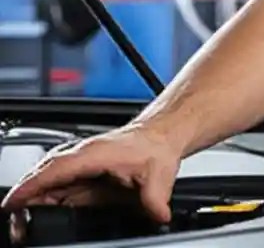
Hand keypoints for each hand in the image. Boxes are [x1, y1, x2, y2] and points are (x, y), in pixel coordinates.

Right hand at [1, 123, 180, 223]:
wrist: (161, 134)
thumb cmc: (156, 147)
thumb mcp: (159, 176)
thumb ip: (155, 199)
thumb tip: (158, 216)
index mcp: (96, 153)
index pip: (55, 169)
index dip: (32, 185)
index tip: (13, 201)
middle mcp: (83, 154)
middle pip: (43, 172)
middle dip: (25, 193)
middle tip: (14, 215)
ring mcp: (80, 160)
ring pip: (47, 176)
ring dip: (33, 194)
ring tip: (23, 215)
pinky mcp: (82, 168)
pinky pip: (56, 180)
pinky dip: (45, 193)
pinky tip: (42, 206)